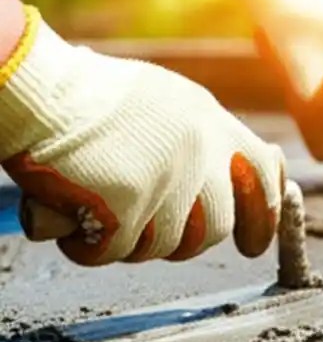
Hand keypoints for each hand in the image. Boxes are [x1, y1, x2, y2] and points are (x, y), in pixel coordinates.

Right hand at [0, 8, 285, 265]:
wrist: (40, 90)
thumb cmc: (88, 96)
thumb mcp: (165, 102)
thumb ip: (197, 141)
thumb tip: (220, 184)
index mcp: (211, 122)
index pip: (263, 176)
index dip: (263, 215)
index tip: (255, 244)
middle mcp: (200, 152)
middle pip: (215, 227)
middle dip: (185, 242)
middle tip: (149, 234)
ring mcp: (167, 179)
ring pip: (166, 245)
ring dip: (132, 242)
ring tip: (99, 215)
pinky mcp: (127, 203)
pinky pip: (117, 251)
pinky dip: (92, 248)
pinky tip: (74, 227)